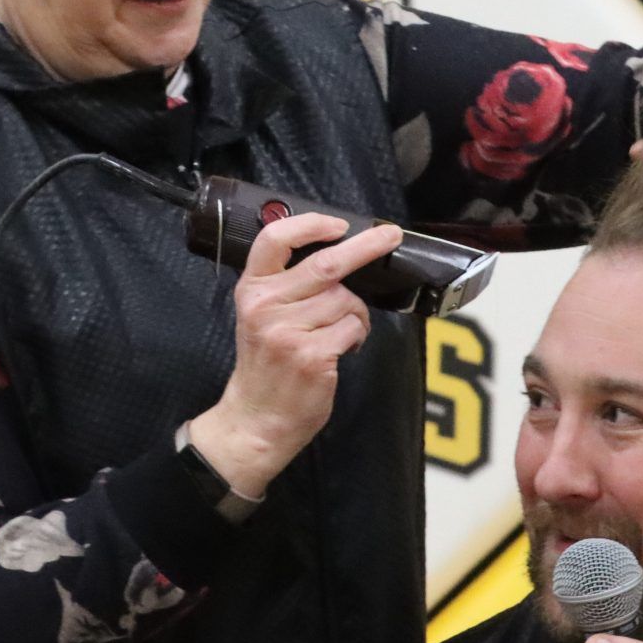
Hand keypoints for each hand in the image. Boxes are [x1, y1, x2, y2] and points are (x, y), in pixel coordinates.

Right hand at [189, 212, 403, 499]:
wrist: (256, 418)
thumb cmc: (265, 365)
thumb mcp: (259, 316)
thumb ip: (287, 285)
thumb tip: (338, 254)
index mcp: (252, 290)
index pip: (274, 239)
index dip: (310, 224)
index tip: (338, 223)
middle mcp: (266, 307)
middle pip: (326, 264)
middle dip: (366, 246)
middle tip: (390, 236)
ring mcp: (288, 332)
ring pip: (347, 300)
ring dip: (356, 314)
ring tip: (339, 333)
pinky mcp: (312, 356)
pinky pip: (353, 329)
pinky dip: (357, 336)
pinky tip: (341, 349)